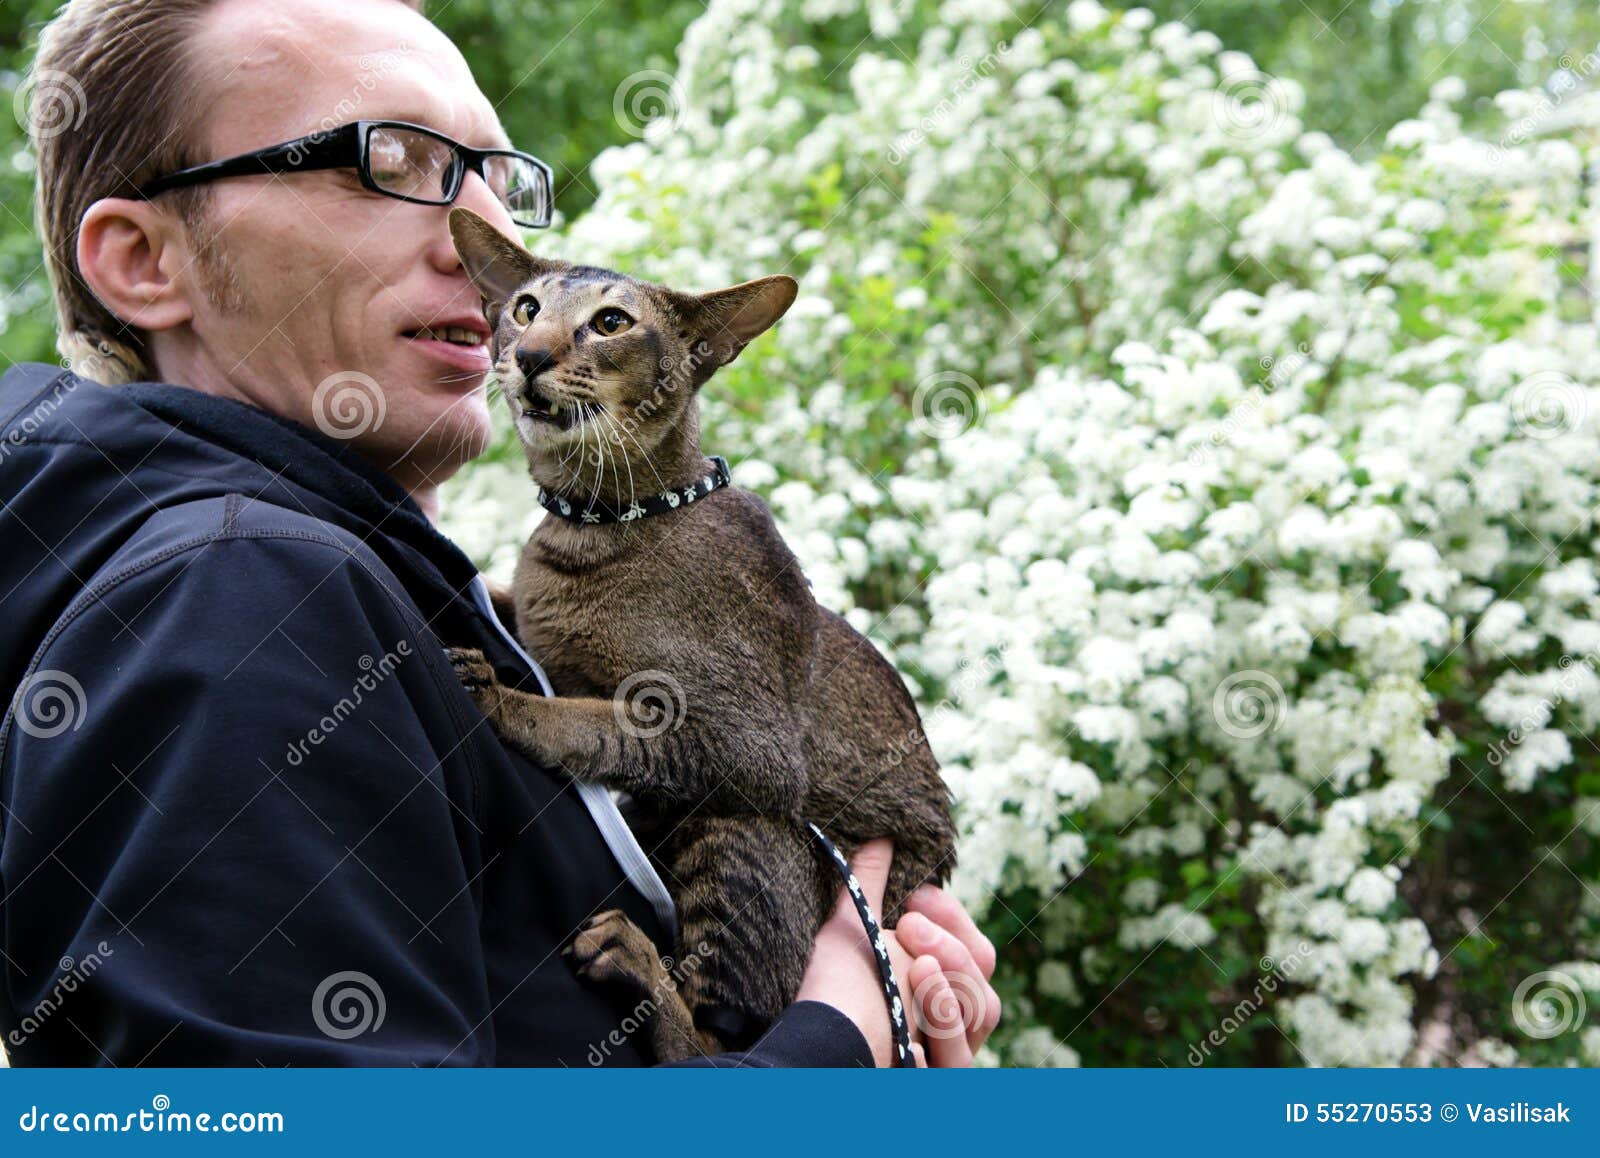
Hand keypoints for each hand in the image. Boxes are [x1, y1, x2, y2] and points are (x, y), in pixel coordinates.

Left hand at [795, 838, 999, 1066]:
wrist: (804, 1048)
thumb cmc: (830, 989)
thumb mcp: (851, 930)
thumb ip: (871, 883)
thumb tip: (880, 834)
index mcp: (942, 984)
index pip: (975, 948)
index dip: (951, 917)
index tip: (915, 895)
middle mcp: (954, 1024)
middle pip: (985, 978)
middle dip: (950, 947)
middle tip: (907, 927)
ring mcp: (948, 1056)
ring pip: (983, 1013)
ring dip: (949, 987)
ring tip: (914, 967)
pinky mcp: (935, 1081)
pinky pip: (957, 1064)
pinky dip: (939, 1042)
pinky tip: (913, 1037)